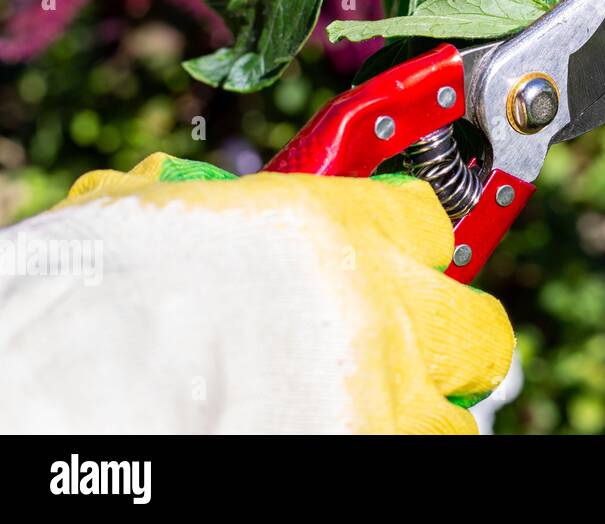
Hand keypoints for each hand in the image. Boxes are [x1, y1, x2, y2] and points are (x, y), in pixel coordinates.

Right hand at [0, 154, 512, 432]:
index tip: (395, 263)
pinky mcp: (370, 459)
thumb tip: (193, 201)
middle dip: (446, 344)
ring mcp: (385, 398)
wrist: (68, 395)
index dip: (409, 247)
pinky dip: (387, 452)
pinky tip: (340, 444)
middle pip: (478, 328)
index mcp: (335, 228)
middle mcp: (382, 310)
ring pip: (455, 417)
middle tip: (402, 357)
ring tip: (364, 418)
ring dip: (419, 418)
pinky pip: (416, 460)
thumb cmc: (91, 298)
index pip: (430, 222)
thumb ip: (208, 209)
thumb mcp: (151, 221)